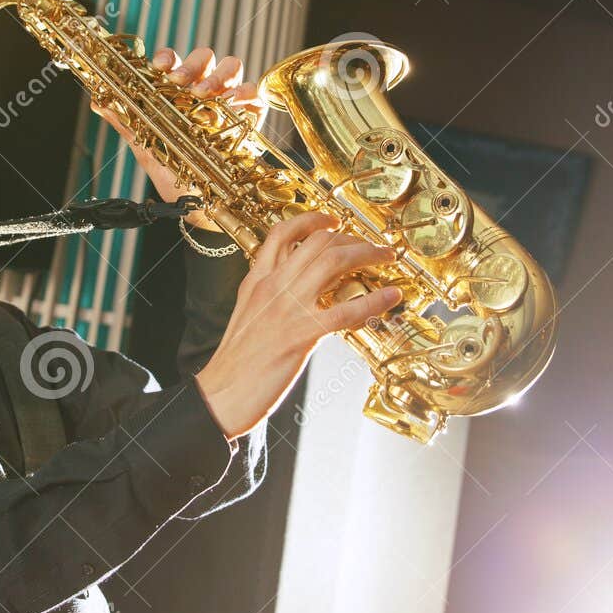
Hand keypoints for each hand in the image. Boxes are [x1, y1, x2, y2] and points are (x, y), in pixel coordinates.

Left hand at [91, 45, 266, 230]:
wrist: (202, 206)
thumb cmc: (176, 174)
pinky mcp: (251, 115)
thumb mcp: (148, 148)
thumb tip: (97, 101)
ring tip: (209, 96)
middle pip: (204, 57)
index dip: (167, 58)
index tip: (160, 67)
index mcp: (177, 92)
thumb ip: (126, 122)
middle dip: (194, 65)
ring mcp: (228, 100)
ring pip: (231, 67)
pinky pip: (254, 93)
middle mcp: (203, 90)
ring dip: (219, 76)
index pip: (173, 62)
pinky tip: (237, 104)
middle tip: (183, 84)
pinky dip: (247, 93)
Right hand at [194, 210, 402, 437]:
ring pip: (334, 262)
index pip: (283, 233)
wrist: (220, 392)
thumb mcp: (247, 314)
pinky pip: (347, 310)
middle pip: (318, 242)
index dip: (312, 220)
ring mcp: (289, 308)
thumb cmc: (236, 361)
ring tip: (385, 257)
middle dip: (353, 237)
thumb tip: (298, 288)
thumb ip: (270, 295)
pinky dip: (375, 300)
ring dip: (367, 255)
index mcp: (257, 280)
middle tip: (373, 245)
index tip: (333, 219)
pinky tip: (391, 296)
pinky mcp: (303, 334)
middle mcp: (273, 286)